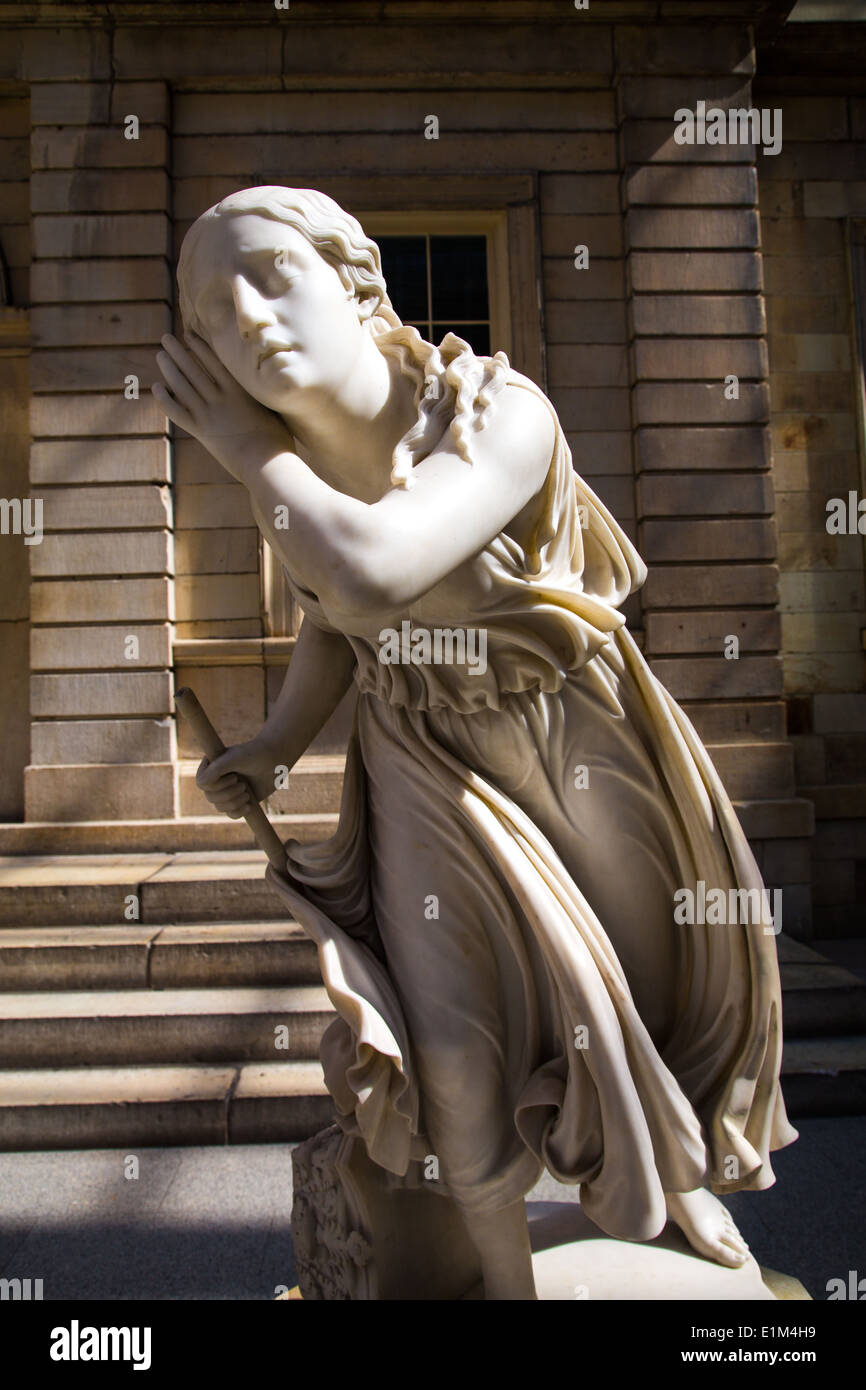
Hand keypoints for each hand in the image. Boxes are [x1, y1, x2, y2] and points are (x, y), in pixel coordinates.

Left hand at [152, 332, 292, 479]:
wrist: (266, 465)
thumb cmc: (277, 439)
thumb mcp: (274, 408)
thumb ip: (263, 393)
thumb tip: (265, 380)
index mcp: (238, 390)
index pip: (213, 361)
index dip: (199, 346)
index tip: (189, 334)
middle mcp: (219, 398)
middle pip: (192, 369)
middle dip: (178, 351)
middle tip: (166, 338)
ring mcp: (207, 415)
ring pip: (181, 385)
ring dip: (168, 368)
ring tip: (160, 355)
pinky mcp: (200, 432)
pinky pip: (176, 412)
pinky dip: (164, 399)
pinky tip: (157, 387)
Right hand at [195, 737, 287, 817]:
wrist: (276, 759)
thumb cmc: (254, 754)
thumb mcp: (233, 758)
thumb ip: (216, 769)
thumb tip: (201, 785)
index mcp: (211, 766)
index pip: (202, 783)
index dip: (217, 785)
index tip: (234, 776)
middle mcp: (217, 778)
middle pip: (210, 797)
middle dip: (228, 794)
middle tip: (243, 785)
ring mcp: (227, 790)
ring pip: (220, 807)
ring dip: (234, 802)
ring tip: (247, 792)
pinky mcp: (239, 799)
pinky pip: (231, 814)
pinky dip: (239, 812)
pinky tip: (249, 806)